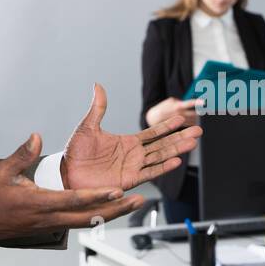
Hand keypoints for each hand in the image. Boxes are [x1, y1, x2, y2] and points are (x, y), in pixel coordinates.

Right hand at [0, 133, 144, 241]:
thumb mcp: (3, 172)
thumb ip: (22, 154)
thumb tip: (36, 136)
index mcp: (40, 202)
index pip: (74, 200)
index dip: (97, 196)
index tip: (117, 191)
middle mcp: (52, 216)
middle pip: (91, 215)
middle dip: (117, 209)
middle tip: (139, 200)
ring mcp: (56, 224)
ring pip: (90, 221)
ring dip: (114, 213)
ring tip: (135, 203)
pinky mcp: (57, 226)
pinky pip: (83, 222)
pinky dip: (101, 215)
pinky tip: (115, 209)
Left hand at [63, 84, 202, 190]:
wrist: (66, 173)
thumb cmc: (75, 152)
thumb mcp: (87, 126)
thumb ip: (98, 108)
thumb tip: (98, 85)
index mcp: (127, 142)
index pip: (152, 133)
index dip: (167, 126)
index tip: (181, 117)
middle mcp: (133, 155)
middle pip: (162, 144)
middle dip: (180, 137)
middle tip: (198, 130)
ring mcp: (132, 167)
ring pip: (160, 157)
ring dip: (177, 149)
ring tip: (193, 142)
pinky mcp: (128, 180)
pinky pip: (149, 172)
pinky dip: (163, 167)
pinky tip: (176, 160)